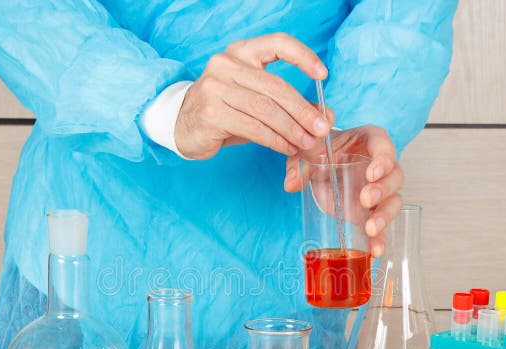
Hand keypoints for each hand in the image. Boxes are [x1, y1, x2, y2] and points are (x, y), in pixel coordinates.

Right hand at [175, 33, 332, 159]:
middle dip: (303, 110)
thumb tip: (325, 117)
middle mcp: (226, 65)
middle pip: (275, 87)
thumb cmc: (224, 111)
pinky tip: (286, 148)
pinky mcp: (211, 113)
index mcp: (240, 52)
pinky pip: (253, 128)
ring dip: (291, 129)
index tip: (323, 74)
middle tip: (321, 129)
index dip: (302, 56)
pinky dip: (275, 140)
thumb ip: (288, 105)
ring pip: (266, 110)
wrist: (180, 124)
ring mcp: (216, 88)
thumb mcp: (256, 101)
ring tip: (306, 142)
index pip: (277, 43)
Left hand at [284, 125, 403, 257]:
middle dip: (383, 189)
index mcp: (370, 141)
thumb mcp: (306, 153)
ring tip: (371, 229)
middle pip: (394, 176)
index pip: (385, 147)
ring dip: (385, 216)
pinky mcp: (373, 211)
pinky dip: (380, 238)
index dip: (383, 160)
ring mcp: (381, 190)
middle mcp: (382, 166)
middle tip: (365, 198)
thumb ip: (299, 164)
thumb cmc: (321, 152)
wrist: (321, 165)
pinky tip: (375, 250)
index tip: (371, 173)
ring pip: (393, 201)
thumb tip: (291, 183)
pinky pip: (383, 225)